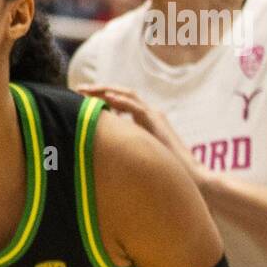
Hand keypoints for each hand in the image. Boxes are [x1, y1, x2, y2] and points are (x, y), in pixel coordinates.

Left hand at [78, 83, 208, 186]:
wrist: (189, 177)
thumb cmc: (163, 170)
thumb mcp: (137, 154)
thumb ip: (123, 146)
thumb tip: (100, 150)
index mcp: (144, 120)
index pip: (119, 102)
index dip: (100, 97)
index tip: (79, 98)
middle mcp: (149, 114)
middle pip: (121, 94)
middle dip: (99, 89)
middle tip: (77, 89)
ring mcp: (154, 116)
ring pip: (128, 95)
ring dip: (105, 90)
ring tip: (86, 90)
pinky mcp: (157, 123)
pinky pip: (137, 108)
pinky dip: (121, 101)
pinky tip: (106, 98)